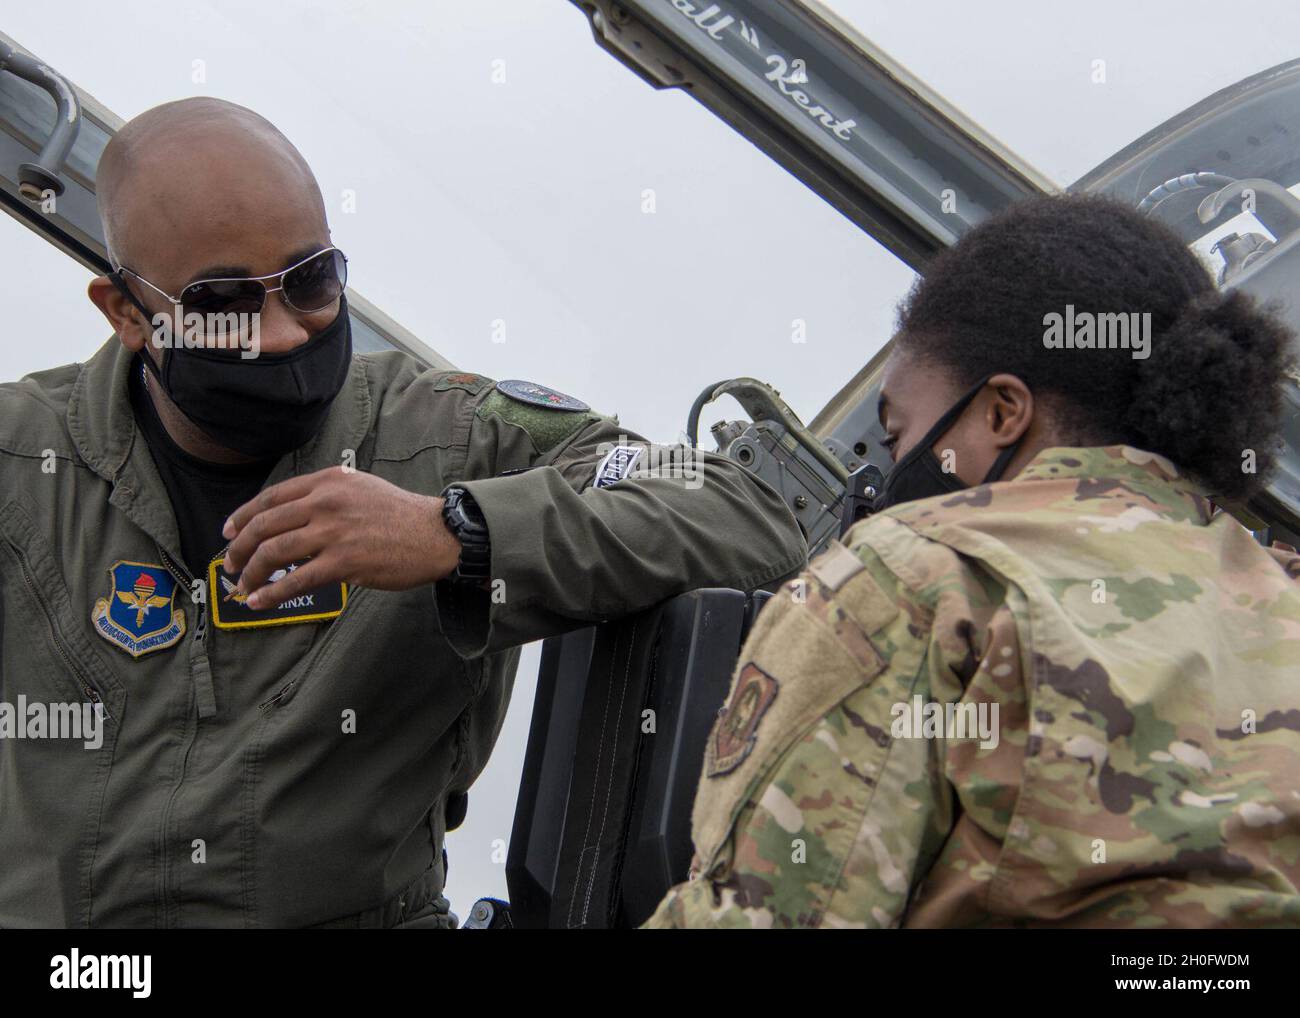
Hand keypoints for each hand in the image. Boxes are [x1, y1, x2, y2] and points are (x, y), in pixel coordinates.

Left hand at [221, 467, 461, 608]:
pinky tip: (259, 602)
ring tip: (244, 586)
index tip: (228, 533)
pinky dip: (272, 593)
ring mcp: (333, 532)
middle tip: (231, 565)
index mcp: (327, 482)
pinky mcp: (344, 562)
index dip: (242, 516)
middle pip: (264, 525)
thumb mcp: (360, 488)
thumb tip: (291, 516)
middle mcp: (325, 502)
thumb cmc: (400, 514)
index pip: (271, 497)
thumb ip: (326, 495)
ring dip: (251, 573)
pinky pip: (296, 581)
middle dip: (239, 548)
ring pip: (274, 553)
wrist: (435, 533)